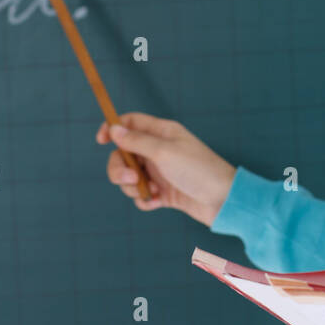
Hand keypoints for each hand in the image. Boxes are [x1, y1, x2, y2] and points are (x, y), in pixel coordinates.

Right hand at [96, 111, 237, 226]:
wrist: (223, 201)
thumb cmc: (198, 170)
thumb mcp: (165, 151)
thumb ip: (137, 141)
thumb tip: (113, 128)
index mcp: (162, 133)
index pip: (131, 122)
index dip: (113, 128)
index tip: (100, 140)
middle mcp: (159, 150)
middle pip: (124, 154)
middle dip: (119, 168)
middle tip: (130, 179)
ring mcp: (161, 172)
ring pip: (130, 178)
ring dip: (133, 188)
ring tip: (152, 192)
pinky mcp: (164, 192)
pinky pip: (142, 196)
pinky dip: (145, 200)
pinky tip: (158, 202)